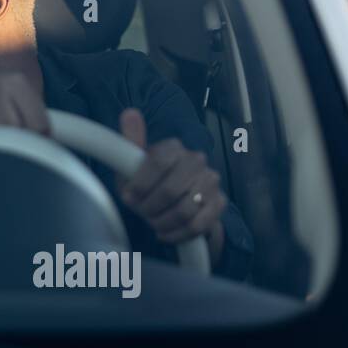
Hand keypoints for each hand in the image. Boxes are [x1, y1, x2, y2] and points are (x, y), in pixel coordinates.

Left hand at [118, 109, 224, 261]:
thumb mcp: (132, 165)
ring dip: (162, 222)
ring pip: (184, 211)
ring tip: (153, 221)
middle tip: (141, 213)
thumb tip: (130, 113)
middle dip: (149, 208)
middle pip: (169, 191)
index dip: (140, 185)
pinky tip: (166, 231)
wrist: (172, 202)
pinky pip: (197, 225)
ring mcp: (210, 181)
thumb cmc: (147, 182)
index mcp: (173, 148)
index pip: (157, 163)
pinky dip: (177, 233)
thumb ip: (130, 142)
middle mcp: (196, 160)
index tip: (128, 197)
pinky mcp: (219, 203)